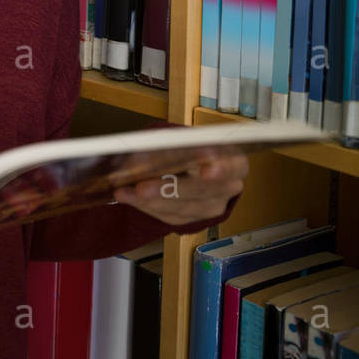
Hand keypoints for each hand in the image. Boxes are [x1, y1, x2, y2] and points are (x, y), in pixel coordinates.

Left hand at [112, 146, 247, 225]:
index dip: (220, 168)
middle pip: (202, 191)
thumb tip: (139, 154)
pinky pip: (170, 216)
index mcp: (234, 160)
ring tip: (124, 192)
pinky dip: (146, 206)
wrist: (189, 165)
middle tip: (142, 186)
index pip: (233, 165)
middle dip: (169, 189)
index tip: (206, 170)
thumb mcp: (180, 140)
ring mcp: (213, 206)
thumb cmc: (186, 147)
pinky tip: (128, 197)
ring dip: (150, 200)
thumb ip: (166, 145)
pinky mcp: (194, 219)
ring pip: (183, 208)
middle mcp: (229, 186)